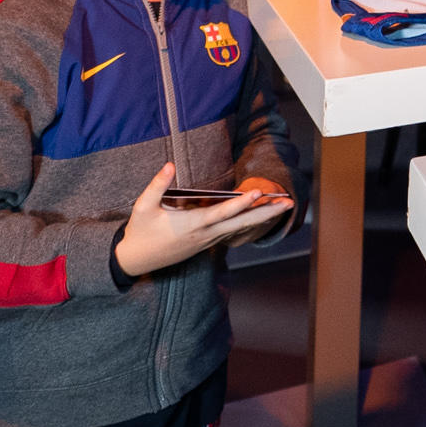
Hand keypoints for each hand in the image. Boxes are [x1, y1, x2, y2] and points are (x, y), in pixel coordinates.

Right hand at [112, 163, 294, 277]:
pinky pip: (232, 232)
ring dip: (262, 218)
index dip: (239, 204)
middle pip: (241, 224)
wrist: (136, 261)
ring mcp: (207, 241)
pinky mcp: (206, 243)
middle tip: (289, 204)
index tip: (256, 194)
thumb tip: (170, 165)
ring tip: (282, 206)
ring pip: (240, 228)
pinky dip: (249, 224)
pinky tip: (262, 216)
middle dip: (266, 214)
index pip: (221, 213)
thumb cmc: (140, 232)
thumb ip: (157, 185)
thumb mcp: (143, 207)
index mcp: (191, 225)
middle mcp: (205, 235)